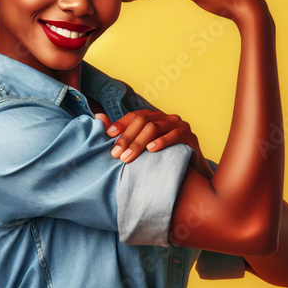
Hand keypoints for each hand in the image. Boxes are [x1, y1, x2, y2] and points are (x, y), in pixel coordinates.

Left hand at [96, 111, 213, 179]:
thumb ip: (122, 132)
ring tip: (128, 157)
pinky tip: (151, 149)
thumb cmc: (161, 157)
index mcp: (154, 117)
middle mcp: (165, 117)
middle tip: (116, 155)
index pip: (134, 116)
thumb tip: (98, 117)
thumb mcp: (141, 146)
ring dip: (139, 143)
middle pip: (142, 121)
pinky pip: (175, 135)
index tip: (108, 136)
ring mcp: (179, 124)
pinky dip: (162, 141)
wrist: (190, 172)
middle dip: (127, 138)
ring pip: (155, 128)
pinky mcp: (189, 135)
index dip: (121, 124)